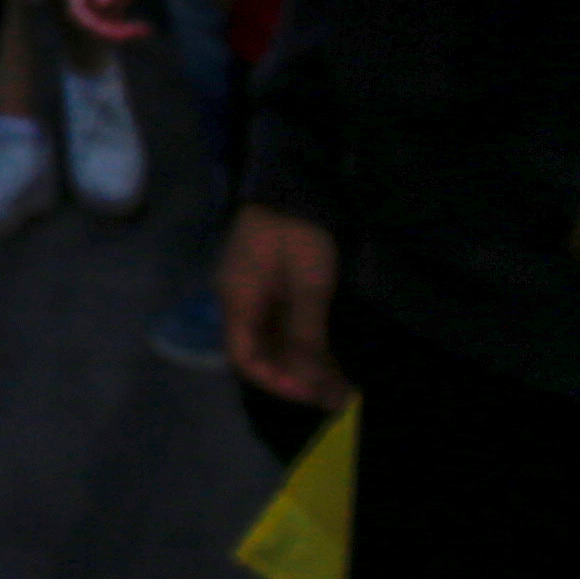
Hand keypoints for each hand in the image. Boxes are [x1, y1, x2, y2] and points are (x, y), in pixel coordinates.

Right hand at [69, 0, 166, 44]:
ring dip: (124, 31)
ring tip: (147, 29)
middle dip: (114, 31)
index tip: (118, 31)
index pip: (78, 10)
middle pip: (94, 20)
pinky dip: (131, 25)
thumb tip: (102, 4)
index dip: (94, 25)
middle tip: (140, 31)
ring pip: (108, 21)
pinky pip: (120, 15)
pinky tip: (148, 26)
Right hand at [219, 205, 351, 410]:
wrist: (293, 183)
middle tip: (335, 395)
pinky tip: (330, 356)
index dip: (276, 381)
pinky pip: (281, 325)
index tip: (311, 393)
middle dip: (296, 377)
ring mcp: (254, 293)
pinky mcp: (270, 285)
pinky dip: (303, 344)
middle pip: (260, 353)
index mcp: (238, 301)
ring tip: (341, 383)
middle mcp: (240, 301)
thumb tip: (310, 383)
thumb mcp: (309, 286)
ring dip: (303, 363)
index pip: (244, 358)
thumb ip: (306, 335)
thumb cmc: (297, 234)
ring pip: (273, 341)